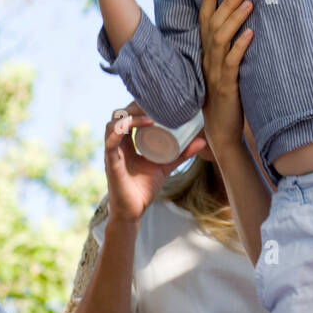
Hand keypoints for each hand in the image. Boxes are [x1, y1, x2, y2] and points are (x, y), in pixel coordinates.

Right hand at [104, 102, 204, 225]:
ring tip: (150, 117)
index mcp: (128, 141)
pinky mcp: (111, 163)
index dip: (139, 105)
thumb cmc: (145, 187)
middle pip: (119, 114)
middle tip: (155, 105)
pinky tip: (131, 126)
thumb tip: (202, 141)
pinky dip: (118, 131)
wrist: (134, 211)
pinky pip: (110, 143)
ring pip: (112, 124)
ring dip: (130, 116)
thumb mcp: (166, 165)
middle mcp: (118, 144)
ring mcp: (113, 152)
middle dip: (135, 106)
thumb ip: (181, 153)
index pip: (128, 114)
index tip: (158, 101)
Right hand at [198, 0, 252, 152]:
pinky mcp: (226, 85)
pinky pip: (232, 62)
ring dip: (235, 19)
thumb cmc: (226, 95)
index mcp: (207, 53)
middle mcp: (208, 59)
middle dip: (227, 2)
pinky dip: (241, 46)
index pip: (205, 19)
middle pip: (214, 24)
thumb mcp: (225, 67)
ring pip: (221, 39)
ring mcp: (216, 71)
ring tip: (249, 2)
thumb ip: (230, 47)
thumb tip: (246, 23)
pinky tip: (251, 34)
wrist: (221, 129)